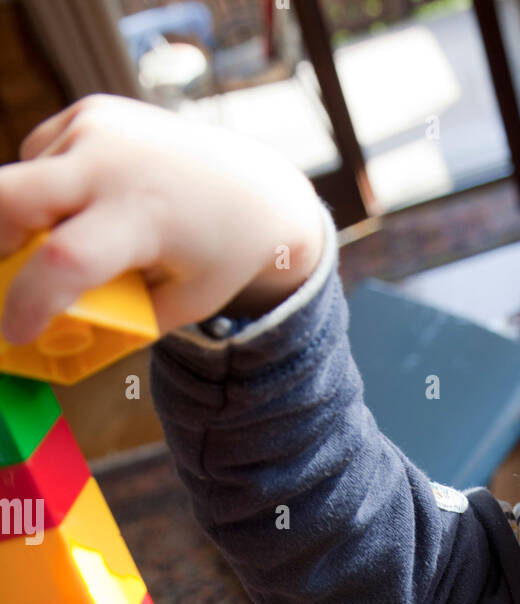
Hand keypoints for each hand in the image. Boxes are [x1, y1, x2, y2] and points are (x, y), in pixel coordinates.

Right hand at [0, 94, 324, 343]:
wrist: (252, 190)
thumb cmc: (214, 258)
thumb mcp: (179, 305)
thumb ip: (117, 319)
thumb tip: (50, 330)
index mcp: (145, 218)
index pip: (66, 259)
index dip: (29, 300)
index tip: (16, 331)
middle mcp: (116, 163)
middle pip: (9, 198)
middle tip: (14, 274)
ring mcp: (99, 129)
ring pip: (21, 181)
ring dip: (29, 218)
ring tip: (83, 236)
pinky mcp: (90, 112)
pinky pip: (39, 156)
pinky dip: (48, 188)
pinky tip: (91, 201)